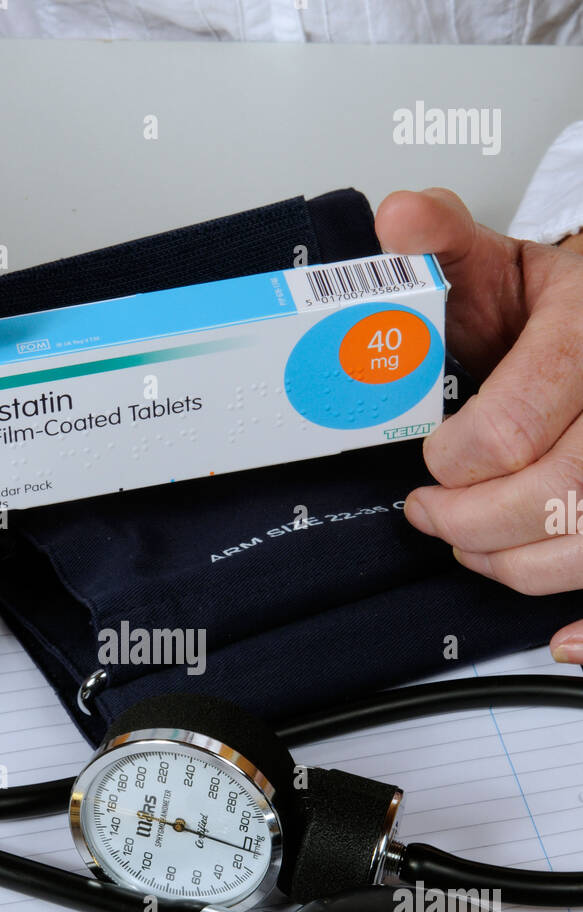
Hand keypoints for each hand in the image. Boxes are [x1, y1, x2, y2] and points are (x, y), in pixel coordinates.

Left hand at [375, 188, 582, 662]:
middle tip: (428, 514)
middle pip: (556, 497)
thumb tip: (397, 220)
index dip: (456, 463)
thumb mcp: (504, 265)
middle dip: (472, 522)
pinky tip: (557, 642)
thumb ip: (446, 245)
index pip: (516, 428)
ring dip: (512, 566)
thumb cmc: (566, 308)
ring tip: (469, 548)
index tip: (430, 464)